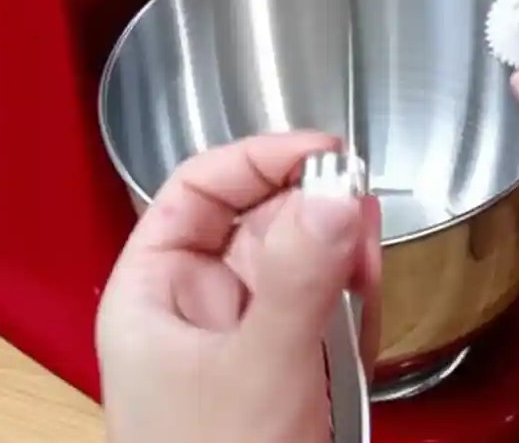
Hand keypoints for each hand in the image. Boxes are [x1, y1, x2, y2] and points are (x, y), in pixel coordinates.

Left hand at [96, 132, 380, 442]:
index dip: (258, 158)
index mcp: (155, 290)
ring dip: (342, 263)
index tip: (323, 151)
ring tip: (363, 286)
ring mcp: (246, 333)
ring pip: (305, 261)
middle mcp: (198, 303)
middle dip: (316, 218)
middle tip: (359, 225)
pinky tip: (363, 326)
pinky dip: (352, 304)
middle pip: (263, 219)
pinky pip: (325, 307)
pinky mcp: (289, 363)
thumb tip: (335, 194)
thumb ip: (300, 277)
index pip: (199, 189)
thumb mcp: (258, 367)